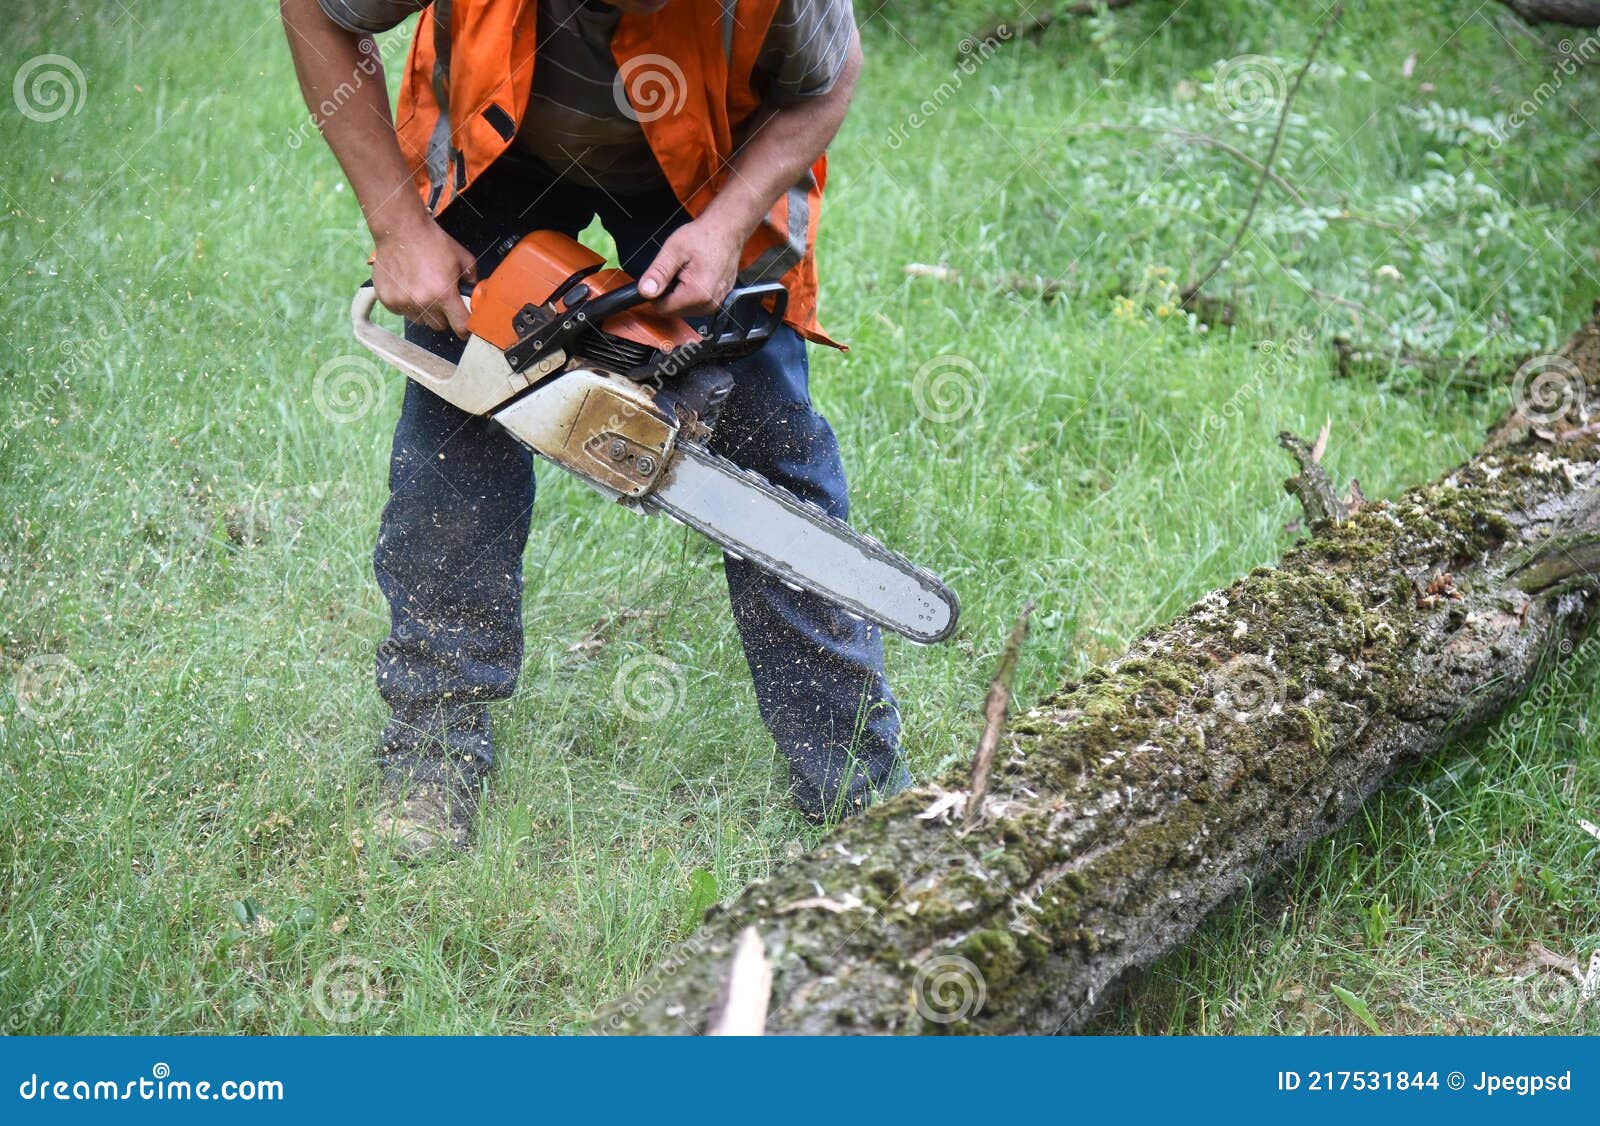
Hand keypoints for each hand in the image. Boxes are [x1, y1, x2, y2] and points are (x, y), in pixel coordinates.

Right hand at [371, 212, 476, 336]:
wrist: (401, 229)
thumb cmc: (432, 242)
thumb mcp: (463, 258)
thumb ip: (473, 280)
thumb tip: (477, 296)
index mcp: (444, 294)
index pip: (460, 326)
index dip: (465, 330)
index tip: (466, 330)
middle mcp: (423, 302)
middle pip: (440, 326)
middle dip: (444, 316)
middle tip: (441, 298)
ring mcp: (403, 302)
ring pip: (420, 321)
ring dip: (424, 310)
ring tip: (423, 289)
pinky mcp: (387, 300)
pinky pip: (402, 313)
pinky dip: (407, 304)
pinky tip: (409, 286)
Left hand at [638, 215, 744, 316]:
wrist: (727, 230)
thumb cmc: (704, 236)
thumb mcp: (674, 250)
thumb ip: (658, 273)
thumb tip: (645, 292)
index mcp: (697, 294)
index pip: (662, 308)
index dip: (656, 293)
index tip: (663, 276)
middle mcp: (709, 303)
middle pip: (673, 311)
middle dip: (669, 293)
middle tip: (678, 270)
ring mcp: (716, 304)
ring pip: (684, 309)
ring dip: (680, 293)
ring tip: (688, 271)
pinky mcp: (718, 300)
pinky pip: (696, 304)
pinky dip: (691, 293)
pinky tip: (696, 275)